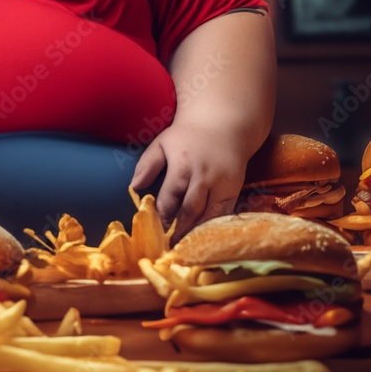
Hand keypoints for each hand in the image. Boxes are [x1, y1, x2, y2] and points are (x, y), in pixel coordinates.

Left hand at [130, 121, 248, 238]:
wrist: (224, 123)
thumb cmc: (187, 135)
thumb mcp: (162, 143)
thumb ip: (147, 165)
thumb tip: (135, 187)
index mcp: (183, 165)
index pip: (170, 199)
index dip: (163, 218)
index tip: (156, 233)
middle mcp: (204, 176)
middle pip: (191, 210)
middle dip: (179, 231)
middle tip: (170, 247)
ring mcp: (222, 183)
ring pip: (210, 215)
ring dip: (197, 232)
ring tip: (185, 246)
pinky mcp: (235, 188)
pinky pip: (224, 213)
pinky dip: (214, 226)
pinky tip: (204, 236)